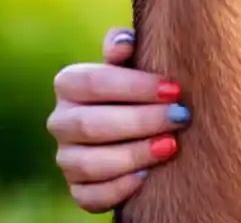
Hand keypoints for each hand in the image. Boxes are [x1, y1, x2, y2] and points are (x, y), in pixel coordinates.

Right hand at [46, 27, 191, 212]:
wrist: (134, 128)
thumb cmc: (136, 89)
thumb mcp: (131, 64)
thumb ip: (124, 47)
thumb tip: (124, 43)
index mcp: (68, 83)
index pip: (93, 82)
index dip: (135, 86)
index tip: (174, 89)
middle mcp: (60, 121)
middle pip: (92, 124)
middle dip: (141, 121)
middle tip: (180, 117)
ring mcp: (66, 158)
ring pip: (90, 163)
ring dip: (134, 154)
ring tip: (170, 146)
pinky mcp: (77, 189)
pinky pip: (90, 196)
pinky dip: (119, 188)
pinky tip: (147, 177)